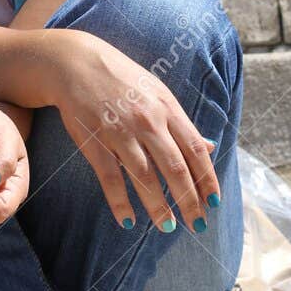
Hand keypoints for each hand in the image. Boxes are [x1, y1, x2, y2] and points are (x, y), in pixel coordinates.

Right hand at [46, 30, 219, 232]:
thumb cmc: (122, 79)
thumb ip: (182, 123)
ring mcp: (121, 132)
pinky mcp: (95, 141)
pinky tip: (128, 221)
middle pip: (175, 168)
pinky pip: (110, 178)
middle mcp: (148, 121)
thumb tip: (211, 147)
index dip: (207, 179)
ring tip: (167, 227)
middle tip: (197, 225)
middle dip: (189, 201)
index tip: (215, 203)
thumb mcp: (158, 93)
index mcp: (167, 108)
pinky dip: (120, 202)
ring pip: (145, 177)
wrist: (76, 63)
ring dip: (158, 206)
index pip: (195, 150)